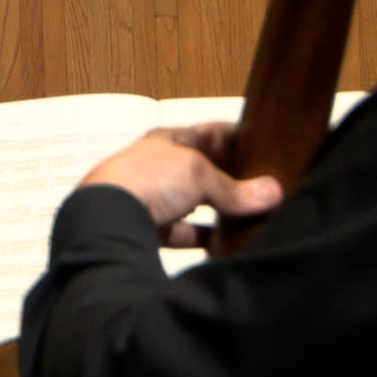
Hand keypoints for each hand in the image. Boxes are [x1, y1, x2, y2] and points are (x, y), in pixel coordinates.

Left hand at [79, 122, 283, 247]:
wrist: (105, 218)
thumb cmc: (145, 179)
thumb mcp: (198, 174)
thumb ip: (233, 188)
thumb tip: (270, 194)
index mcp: (167, 141)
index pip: (208, 133)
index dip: (234, 136)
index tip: (261, 142)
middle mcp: (158, 167)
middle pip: (200, 169)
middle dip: (228, 176)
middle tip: (261, 184)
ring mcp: (152, 198)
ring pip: (193, 202)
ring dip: (217, 208)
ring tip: (249, 214)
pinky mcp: (149, 228)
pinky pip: (182, 233)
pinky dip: (203, 237)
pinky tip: (225, 243)